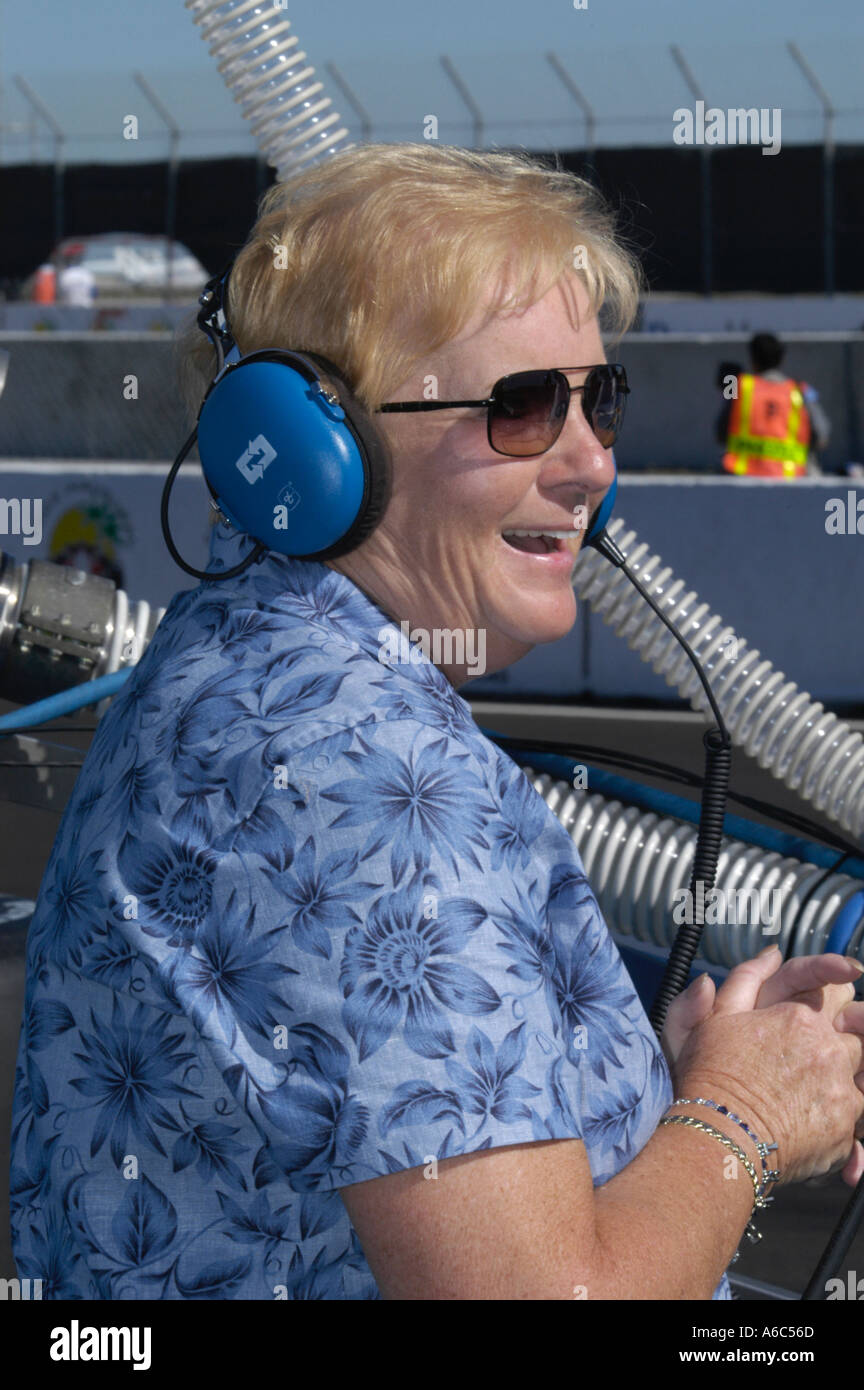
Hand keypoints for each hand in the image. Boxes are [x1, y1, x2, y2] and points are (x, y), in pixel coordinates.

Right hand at [668, 946, 863, 1186]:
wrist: (716, 1138)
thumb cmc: (709, 1077)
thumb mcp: (717, 1016)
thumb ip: (746, 977)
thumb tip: (772, 953)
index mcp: (800, 1017)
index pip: (839, 992)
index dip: (833, 1001)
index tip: (836, 1009)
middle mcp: (828, 1049)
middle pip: (855, 1035)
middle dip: (840, 1041)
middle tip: (810, 1059)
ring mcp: (841, 1090)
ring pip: (860, 1074)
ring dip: (842, 1079)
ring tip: (810, 1093)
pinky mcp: (844, 1128)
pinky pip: (858, 1117)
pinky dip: (841, 1117)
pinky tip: (814, 1122)